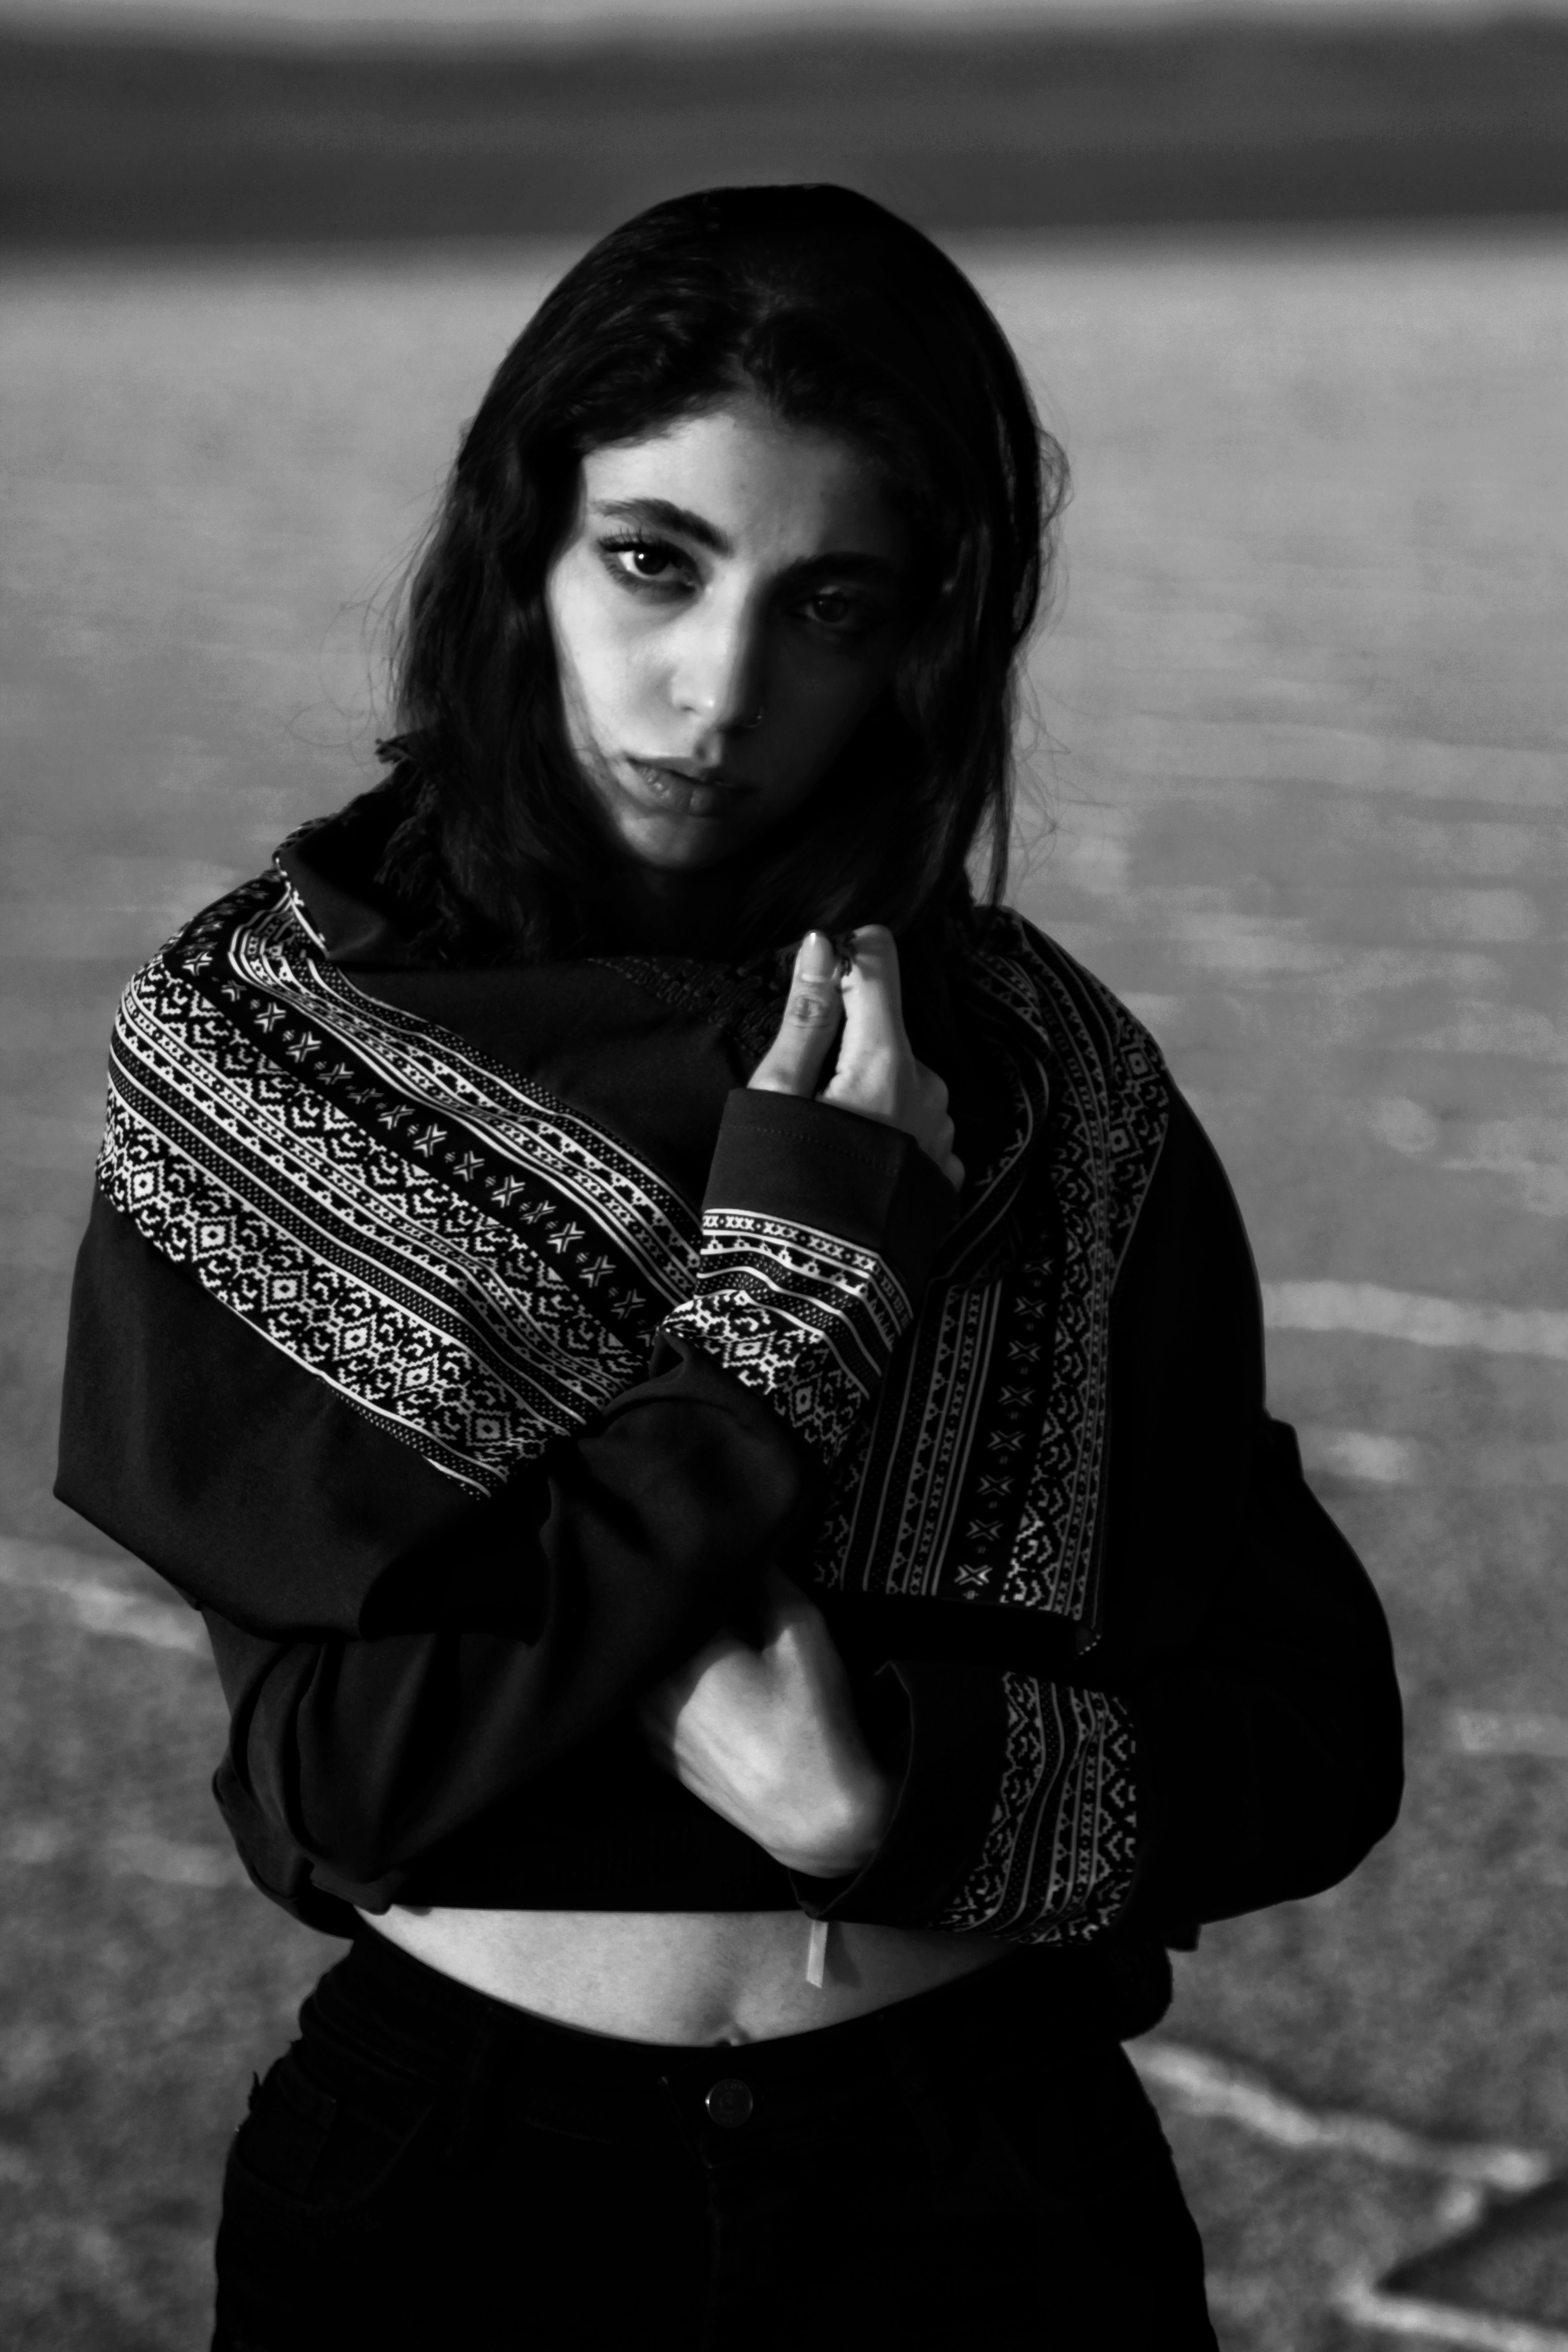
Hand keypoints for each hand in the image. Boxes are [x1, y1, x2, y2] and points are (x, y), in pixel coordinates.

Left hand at [636, 1569, 896, 1877]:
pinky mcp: (653, 1751)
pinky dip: (666, 1685)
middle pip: (654, 1629)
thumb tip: (741, 1551)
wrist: (814, 1815)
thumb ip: (766, 1580)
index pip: (673, 1589)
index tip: (717, 1564)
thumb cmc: (813, 1721)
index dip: (696, 1572)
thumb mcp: (803, 1633)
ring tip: (714, 1641)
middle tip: (716, 1597)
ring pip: (647, 1664)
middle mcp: (650, 1686)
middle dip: (679, 1610)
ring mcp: (644, 1724)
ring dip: (670, 1648)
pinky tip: (705, 1687)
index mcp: (684, 1649)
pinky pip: (647, 1699)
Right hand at [750, 926, 963, 1190]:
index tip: (824, 961)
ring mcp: (943, 1140)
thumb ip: (807, 1017)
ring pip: (903, 1086)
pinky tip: (852, 1170)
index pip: (879, 969)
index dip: (849, 954)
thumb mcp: (775, 1097)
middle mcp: (929, 1093)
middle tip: (800, 1100)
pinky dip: (887, 1137)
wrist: (809, 1299)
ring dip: (868, 1097)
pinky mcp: (945, 1181)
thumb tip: (825, 942)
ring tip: (825, 1146)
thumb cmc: (778, 1191)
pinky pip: (916, 1133)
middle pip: (886, 1037)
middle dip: (846, 1049)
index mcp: (885, 1064)